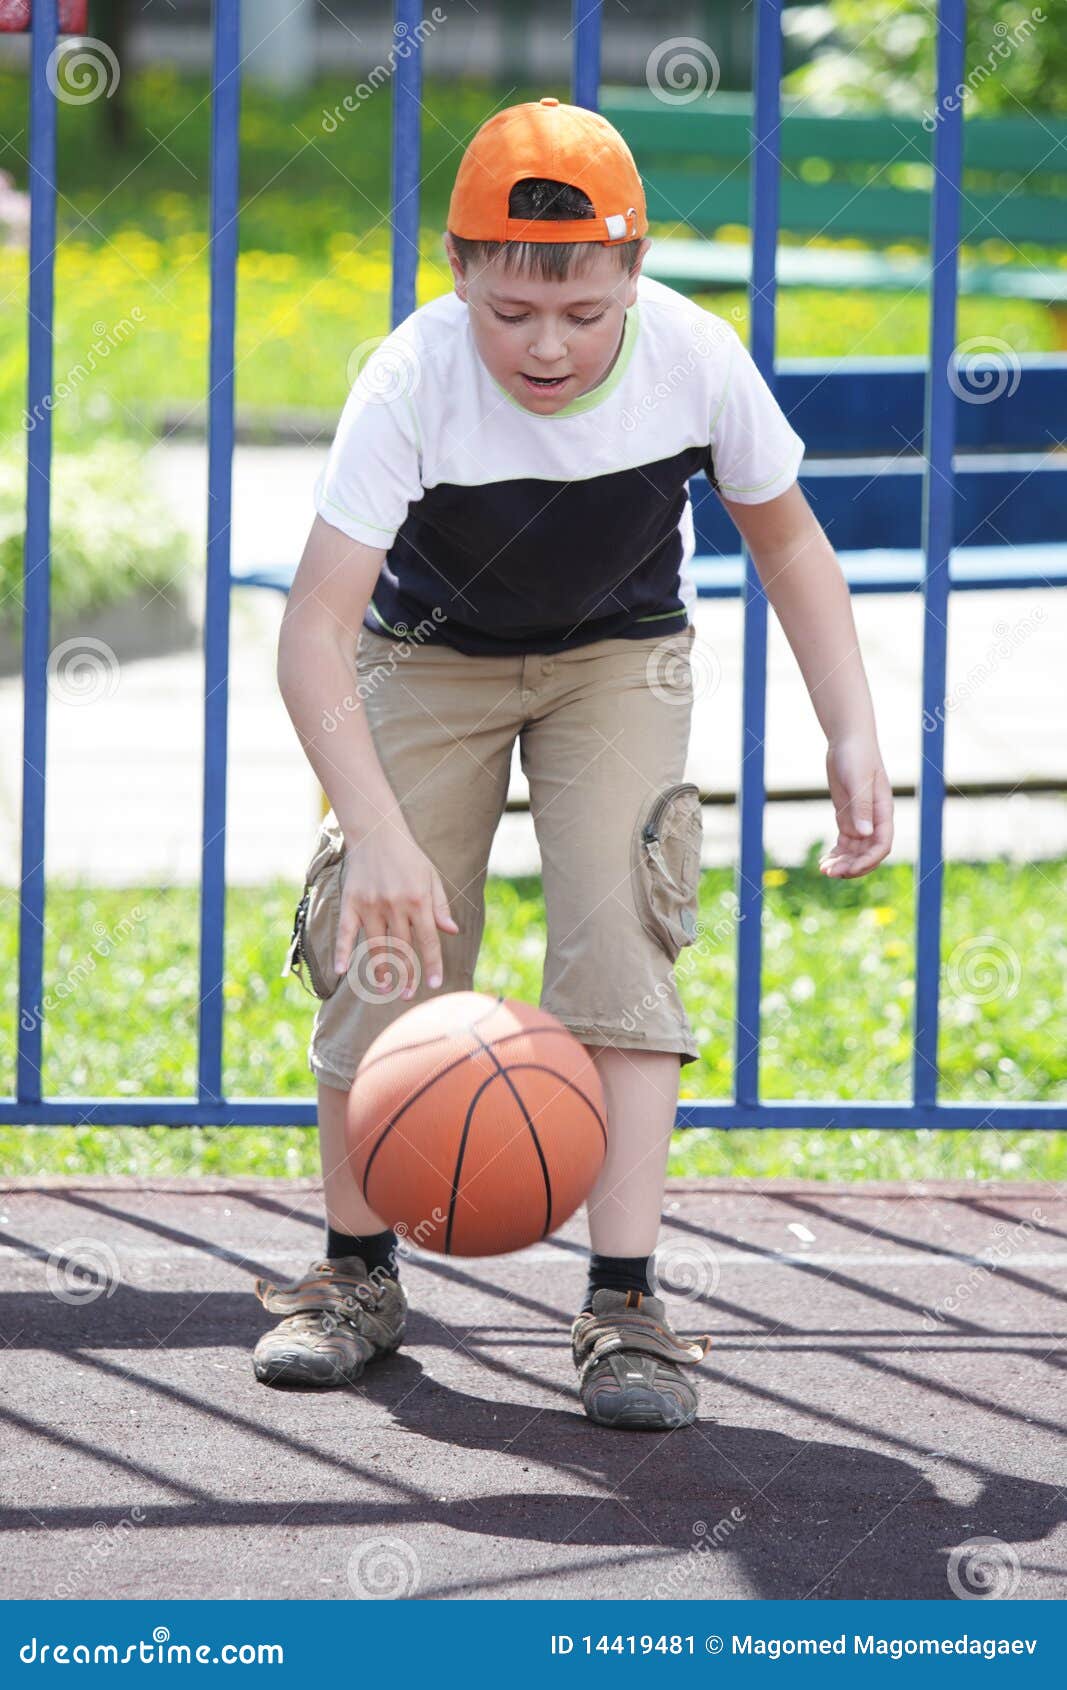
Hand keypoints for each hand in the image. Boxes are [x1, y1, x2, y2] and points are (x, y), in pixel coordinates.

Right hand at [333, 822, 458, 998]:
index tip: (435, 984)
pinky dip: (341, 952)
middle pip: (402, 948)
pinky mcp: (351, 902)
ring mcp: (371, 905)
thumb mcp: (431, 877)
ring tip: (386, 986)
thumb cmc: (408, 856)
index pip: (428, 940)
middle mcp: (395, 905)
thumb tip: (452, 931)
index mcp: (419, 900)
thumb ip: (440, 906)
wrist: (377, 831)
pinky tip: (340, 972)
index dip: (433, 964)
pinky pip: (345, 932)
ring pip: (377, 946)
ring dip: (382, 969)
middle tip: (408, 994)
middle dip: (407, 974)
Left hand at [819, 737, 893, 878]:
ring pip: (855, 851)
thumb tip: (865, 834)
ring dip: (842, 863)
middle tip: (829, 872)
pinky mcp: (847, 817)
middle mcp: (874, 820)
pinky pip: (845, 843)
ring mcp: (861, 820)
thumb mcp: (858, 780)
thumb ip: (862, 807)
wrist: (848, 741)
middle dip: (852, 866)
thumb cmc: (857, 756)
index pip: (882, 845)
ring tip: (824, 870)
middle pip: (868, 853)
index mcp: (883, 812)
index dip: (868, 861)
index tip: (849, 869)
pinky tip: (824, 862)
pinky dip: (837, 854)